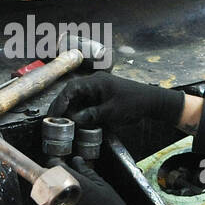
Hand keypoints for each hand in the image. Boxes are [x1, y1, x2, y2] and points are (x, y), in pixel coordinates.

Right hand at [47, 72, 183, 127]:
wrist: (151, 101)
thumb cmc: (134, 104)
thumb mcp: (112, 112)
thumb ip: (92, 115)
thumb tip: (73, 119)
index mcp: (96, 81)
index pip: (72, 88)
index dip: (61, 101)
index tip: (55, 114)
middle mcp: (94, 82)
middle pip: (72, 92)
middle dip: (62, 105)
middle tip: (53, 120)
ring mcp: (98, 88)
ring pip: (77, 97)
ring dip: (70, 109)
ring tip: (62, 122)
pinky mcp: (101, 95)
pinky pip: (86, 101)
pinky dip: (79, 110)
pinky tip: (75, 120)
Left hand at [55, 157, 141, 204]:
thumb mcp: (103, 186)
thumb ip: (87, 172)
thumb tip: (77, 160)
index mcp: (72, 184)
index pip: (53, 167)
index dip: (56, 165)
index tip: (60, 167)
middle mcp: (62, 198)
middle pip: (50, 185)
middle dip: (57, 183)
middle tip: (70, 186)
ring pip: (52, 200)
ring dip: (60, 198)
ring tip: (79, 203)